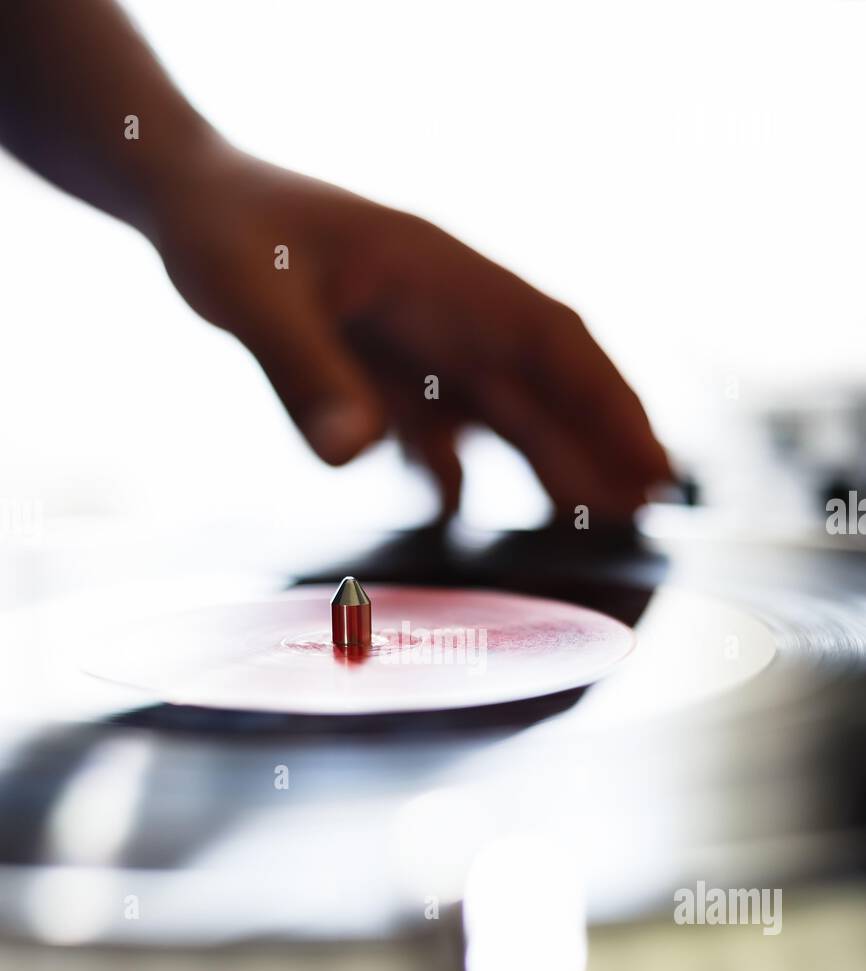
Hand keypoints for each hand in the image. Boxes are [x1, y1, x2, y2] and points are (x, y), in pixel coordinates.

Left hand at [154, 142, 670, 517]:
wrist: (190, 204)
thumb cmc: (226, 232)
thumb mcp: (253, 296)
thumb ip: (304, 372)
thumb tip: (354, 455)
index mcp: (440, 276)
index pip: (548, 339)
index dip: (606, 402)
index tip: (650, 460)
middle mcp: (443, 312)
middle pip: (540, 384)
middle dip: (598, 443)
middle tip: (650, 511)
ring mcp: (417, 343)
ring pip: (500, 410)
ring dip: (545, 460)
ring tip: (590, 522)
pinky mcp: (382, 372)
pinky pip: (435, 429)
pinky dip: (453, 471)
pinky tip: (459, 514)